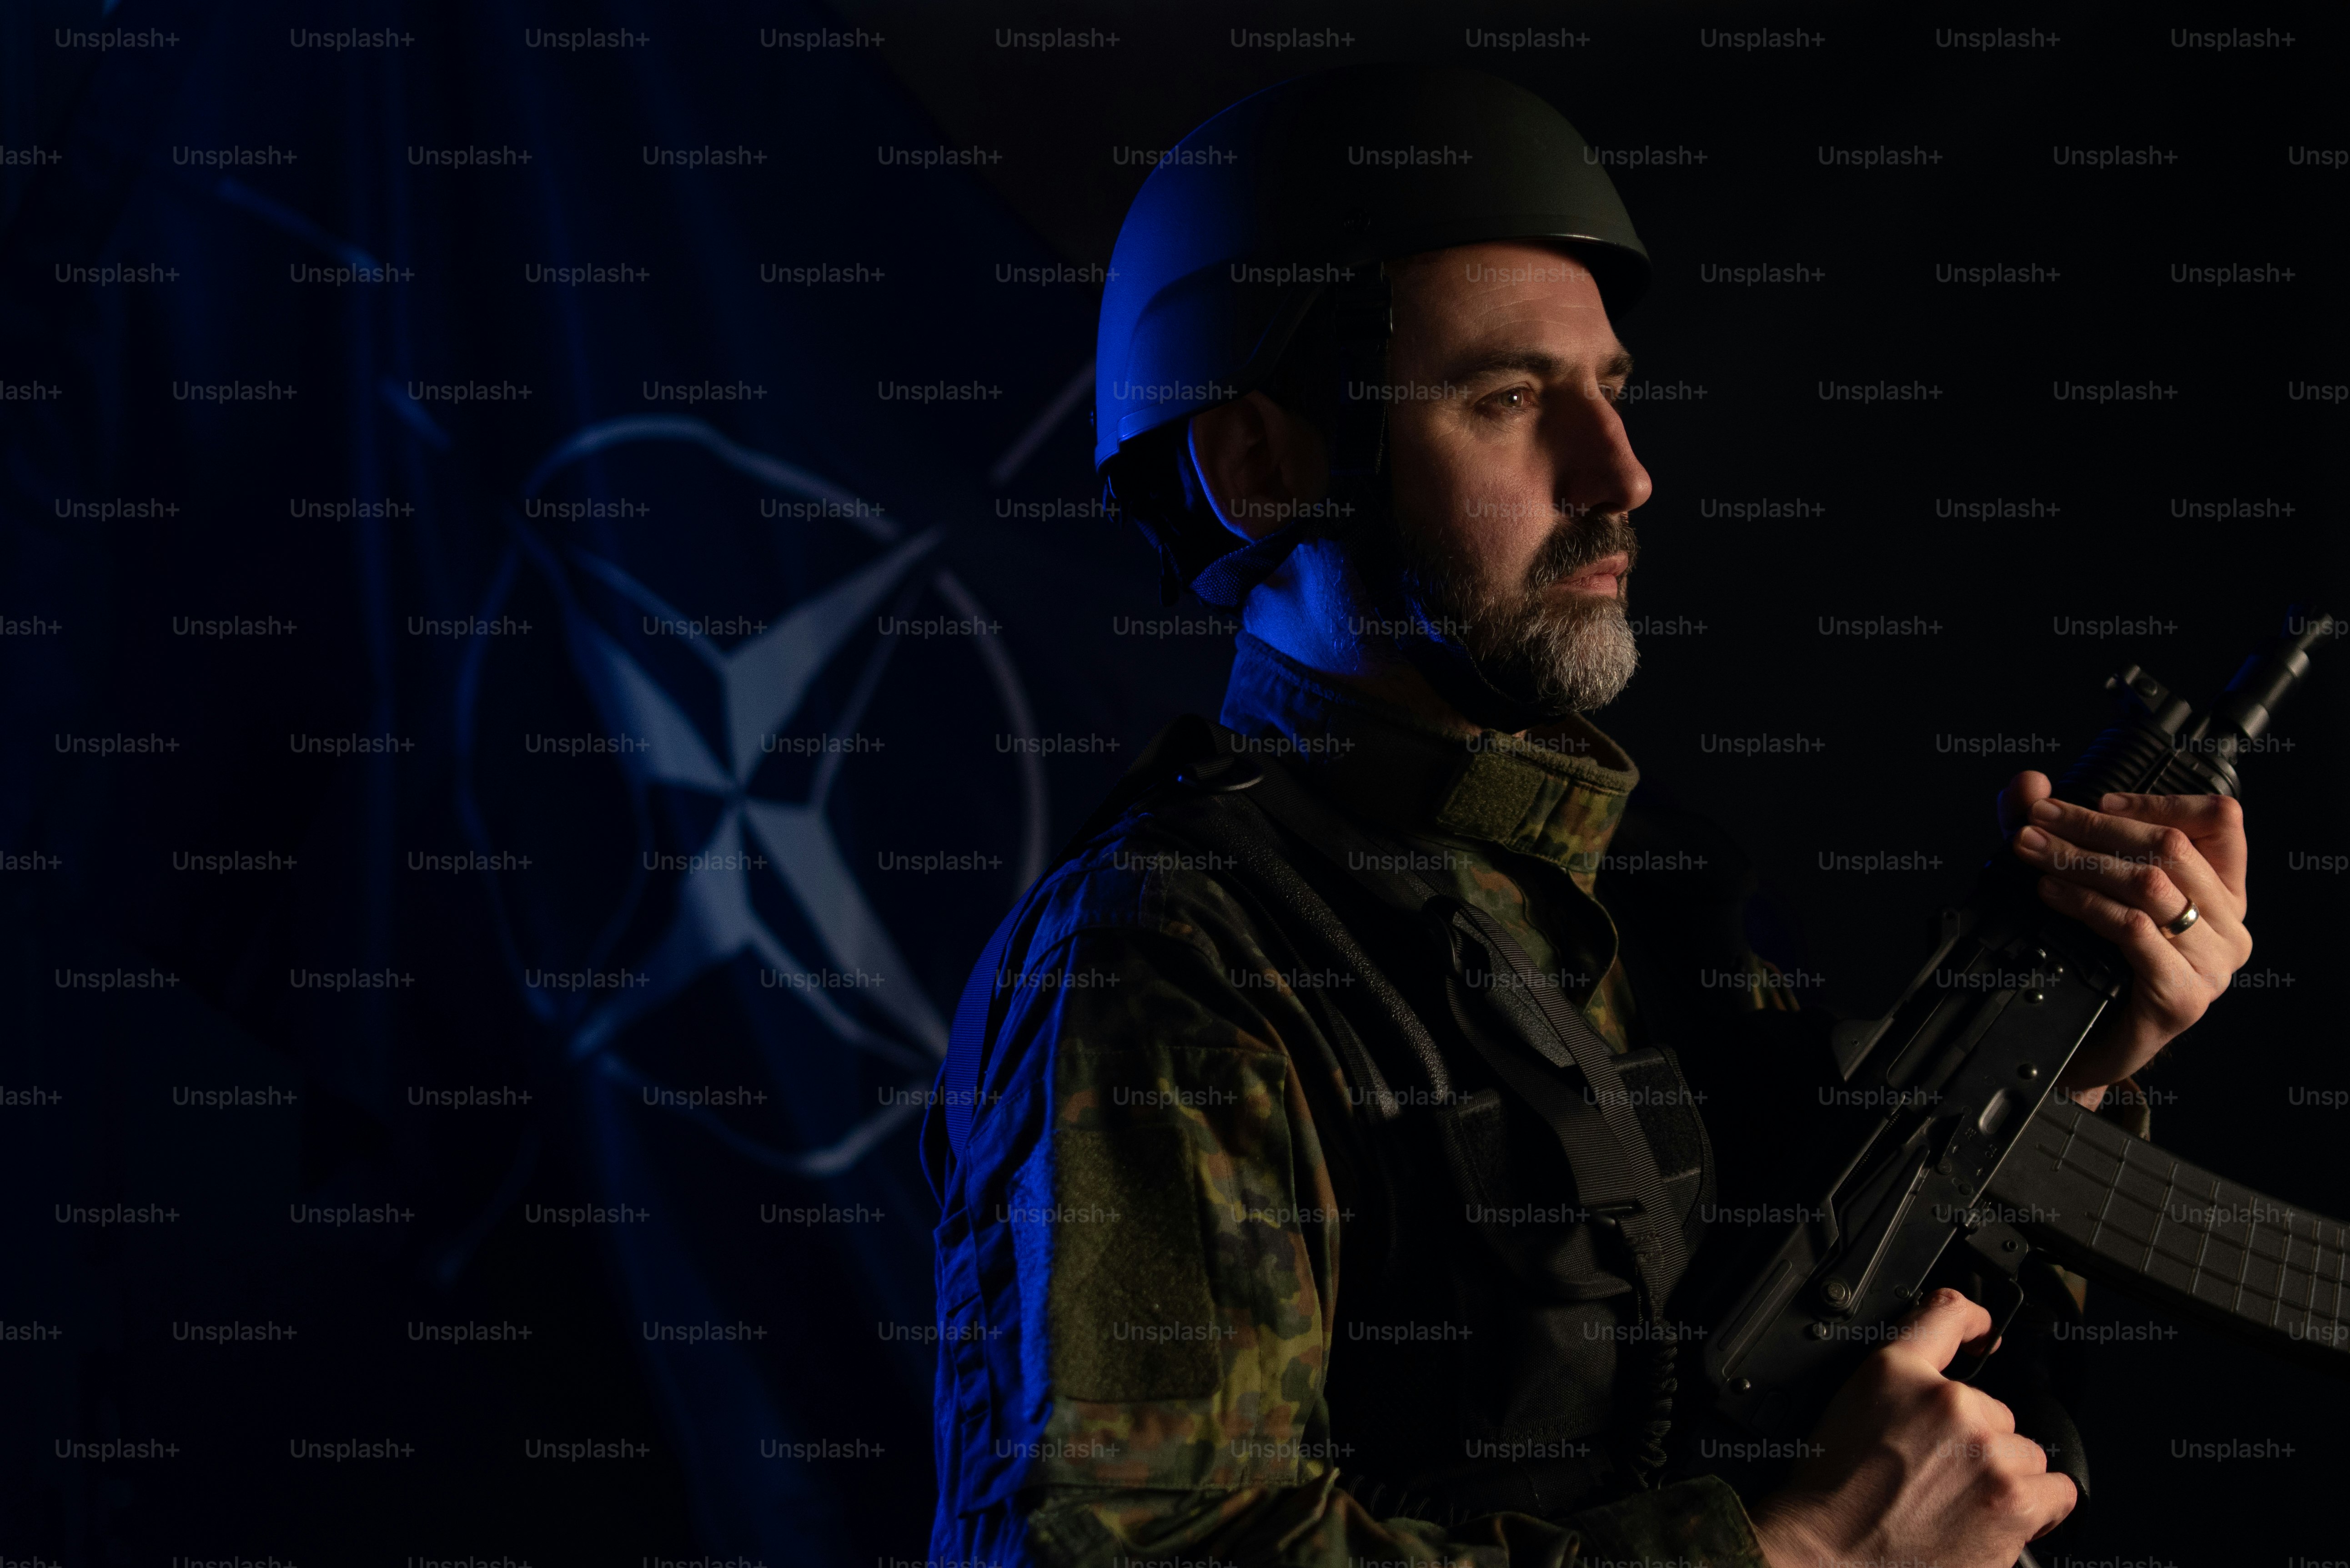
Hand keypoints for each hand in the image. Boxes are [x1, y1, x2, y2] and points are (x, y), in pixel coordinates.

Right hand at [1751, 1289, 2074, 1567]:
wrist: (1829, 1558)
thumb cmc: (1833, 1497)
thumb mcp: (1848, 1410)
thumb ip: (1899, 1382)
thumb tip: (1946, 1372)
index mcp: (1896, 1372)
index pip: (1947, 1314)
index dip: (1972, 1320)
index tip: (1981, 1330)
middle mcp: (1946, 1403)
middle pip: (1998, 1414)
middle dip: (1979, 1443)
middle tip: (1940, 1477)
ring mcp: (1985, 1452)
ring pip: (2026, 1454)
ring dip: (2005, 1478)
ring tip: (1960, 1505)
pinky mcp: (2013, 1500)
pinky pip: (2056, 1492)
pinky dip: (2037, 1508)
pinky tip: (1996, 1518)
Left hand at [1997, 770, 2251, 1102]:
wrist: (2090, 1047)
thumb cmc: (2095, 964)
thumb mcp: (2081, 886)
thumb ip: (2056, 831)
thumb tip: (2028, 782)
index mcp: (2221, 891)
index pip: (2221, 821)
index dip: (2159, 800)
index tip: (2100, 800)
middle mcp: (2228, 925)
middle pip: (2171, 847)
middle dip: (2094, 826)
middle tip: (2036, 819)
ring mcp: (2211, 964)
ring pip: (2149, 884)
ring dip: (2081, 860)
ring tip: (2031, 850)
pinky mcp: (2181, 996)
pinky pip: (2133, 930)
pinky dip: (2085, 904)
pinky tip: (2050, 894)